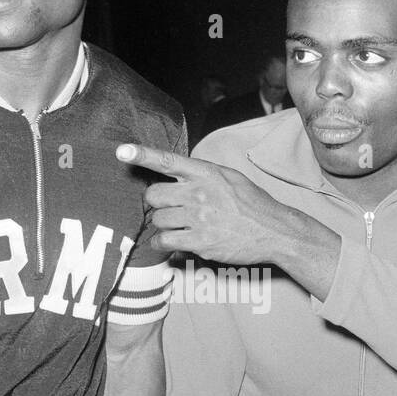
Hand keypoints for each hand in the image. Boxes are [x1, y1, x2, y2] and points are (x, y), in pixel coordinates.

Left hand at [116, 142, 289, 264]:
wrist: (275, 231)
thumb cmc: (252, 205)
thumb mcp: (230, 178)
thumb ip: (202, 176)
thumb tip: (178, 177)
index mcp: (207, 172)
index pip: (168, 160)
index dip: (142, 154)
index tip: (122, 151)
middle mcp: (200, 192)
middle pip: (154, 195)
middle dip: (157, 204)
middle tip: (170, 210)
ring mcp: (199, 217)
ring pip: (158, 220)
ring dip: (162, 226)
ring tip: (177, 228)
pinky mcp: (200, 241)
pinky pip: (164, 241)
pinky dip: (162, 244)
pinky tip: (172, 244)